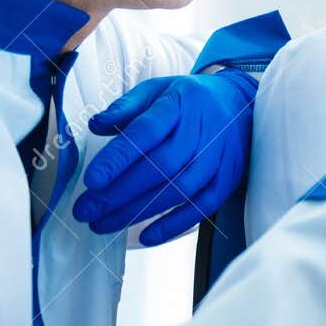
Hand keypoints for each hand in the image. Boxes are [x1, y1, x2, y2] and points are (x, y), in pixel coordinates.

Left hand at [74, 70, 257, 244]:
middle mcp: (201, 131)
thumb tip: (95, 125)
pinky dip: (175, 224)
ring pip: (178, 190)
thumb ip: (126, 107)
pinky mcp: (227, 179)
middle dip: (119, 193)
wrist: (239, 103)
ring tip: (103, 224)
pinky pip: (202, 206)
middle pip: (160, 167)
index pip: (146, 132)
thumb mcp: (157, 89)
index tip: (92, 180)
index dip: (119, 158)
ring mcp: (217, 158)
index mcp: (178, 104)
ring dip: (139, 212)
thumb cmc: (189, 99)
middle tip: (86, 210)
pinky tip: (146, 235)